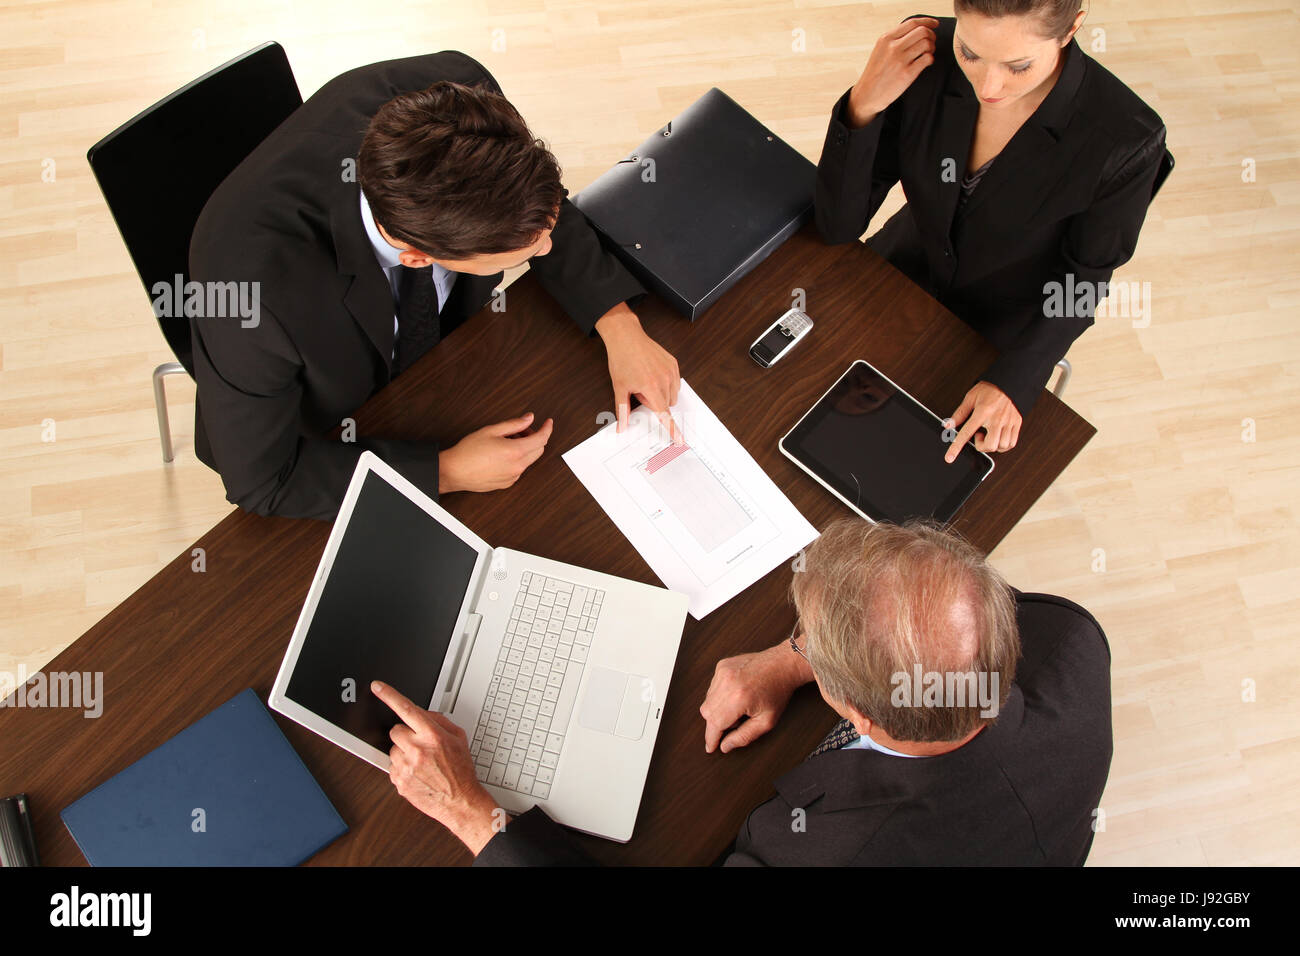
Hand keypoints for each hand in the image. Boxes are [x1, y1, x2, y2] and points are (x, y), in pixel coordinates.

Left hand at [372, 680, 502, 854]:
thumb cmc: (461, 771)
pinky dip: (402, 769)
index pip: (407, 709)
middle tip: (419, 746)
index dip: (389, 695)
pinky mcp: (399, 781)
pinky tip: (417, 774)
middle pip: (396, 731)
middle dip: (405, 735)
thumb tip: (424, 713)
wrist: (459, 801)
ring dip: (403, 753)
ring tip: (421, 763)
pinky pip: (392, 767)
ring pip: (393, 750)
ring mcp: (406, 766)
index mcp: (432, 735)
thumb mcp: (459, 739)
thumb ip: (440, 721)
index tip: (378, 687)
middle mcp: (417, 749)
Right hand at [438, 412, 552, 493]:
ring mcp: (513, 477)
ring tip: (506, 441)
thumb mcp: (491, 430)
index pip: (541, 439)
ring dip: (524, 448)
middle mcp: (517, 466)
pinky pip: (519, 469)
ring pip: (528, 460)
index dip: (547, 428)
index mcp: (516, 451)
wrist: (454, 472)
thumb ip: (514, 424)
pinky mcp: (507, 483)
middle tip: (520, 430)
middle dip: (534, 437)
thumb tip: (529, 418)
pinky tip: (501, 454)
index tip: (548, 422)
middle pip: (538, 450)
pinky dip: (517, 459)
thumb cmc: (468, 451)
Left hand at [594, 304, 682, 442]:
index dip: (672, 429)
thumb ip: (623, 410)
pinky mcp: (674, 364)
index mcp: (651, 386)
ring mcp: (671, 370)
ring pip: (671, 394)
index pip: (664, 413)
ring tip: (646, 380)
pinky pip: (675, 382)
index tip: (680, 439)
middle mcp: (664, 378)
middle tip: (639, 389)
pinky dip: (666, 383)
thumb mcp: (619, 387)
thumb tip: (622, 427)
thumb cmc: (622, 359)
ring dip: (661, 393)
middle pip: (665, 404)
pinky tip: (653, 374)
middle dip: (653, 402)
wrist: (626, 337)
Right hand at [700, 639, 812, 753]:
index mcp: (739, 698)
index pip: (715, 723)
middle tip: (735, 723)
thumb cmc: (778, 692)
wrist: (783, 664)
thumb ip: (744, 737)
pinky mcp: (722, 665)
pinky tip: (736, 694)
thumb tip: (725, 746)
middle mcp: (727, 683)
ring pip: (707, 700)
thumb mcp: (766, 722)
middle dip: (716, 724)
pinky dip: (719, 695)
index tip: (710, 747)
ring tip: (739, 706)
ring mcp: (723, 672)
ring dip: (718, 709)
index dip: (711, 738)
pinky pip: (712, 687)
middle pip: (707, 712)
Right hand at [847, 17, 937, 125]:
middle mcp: (893, 47)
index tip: (935, 24)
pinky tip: (926, 63)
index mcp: (886, 38)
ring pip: (927, 44)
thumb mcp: (880, 50)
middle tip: (931, 42)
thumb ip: (895, 39)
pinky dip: (931, 59)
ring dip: (932, 47)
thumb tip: (915, 30)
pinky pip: (927, 59)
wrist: (867, 94)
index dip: (927, 22)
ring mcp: (900, 60)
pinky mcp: (907, 73)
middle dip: (931, 35)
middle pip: (923, 31)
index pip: (912, 23)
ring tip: (927, 53)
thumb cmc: (876, 73)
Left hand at [944, 381, 1022, 460]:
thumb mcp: (971, 397)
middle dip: (981, 446)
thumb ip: (960, 413)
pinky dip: (1004, 445)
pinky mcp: (1017, 423)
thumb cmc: (990, 389)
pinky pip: (1012, 443)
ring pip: (1002, 446)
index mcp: (983, 412)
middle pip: (990, 445)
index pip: (967, 433)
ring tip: (989, 435)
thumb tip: (948, 425)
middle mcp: (997, 419)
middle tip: (979, 436)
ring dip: (993, 446)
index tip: (949, 458)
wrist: (1009, 381)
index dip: (956, 447)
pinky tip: (998, 438)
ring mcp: (1009, 422)